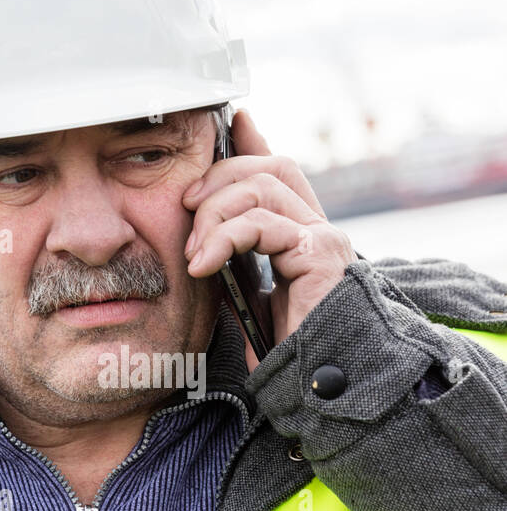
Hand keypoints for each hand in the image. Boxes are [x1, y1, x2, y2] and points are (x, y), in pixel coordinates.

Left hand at [180, 109, 358, 370]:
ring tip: (194, 253)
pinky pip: (263, 222)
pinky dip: (224, 236)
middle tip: (185, 209)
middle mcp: (318, 228)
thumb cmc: (277, 349)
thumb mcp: (238, 291)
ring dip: (214, 213)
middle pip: (269, 165)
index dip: (252, 141)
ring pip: (261, 186)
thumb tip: (197, 231)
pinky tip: (203, 264)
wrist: (311, 390)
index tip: (231, 120)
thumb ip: (227, 255)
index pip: (277, 168)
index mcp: (299, 232)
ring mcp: (324, 238)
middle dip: (218, 177)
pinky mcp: (321, 254)